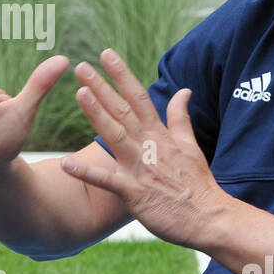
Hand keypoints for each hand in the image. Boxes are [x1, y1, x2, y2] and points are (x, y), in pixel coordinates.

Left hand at [60, 50, 231, 250]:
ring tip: (79, 94)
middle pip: (123, 112)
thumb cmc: (198, 185)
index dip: (122, 75)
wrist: (209, 219)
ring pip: (115, 137)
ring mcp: (141, 169)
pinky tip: (65, 163)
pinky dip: (86, 173)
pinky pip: (106, 181)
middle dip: (102, 88)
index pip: (139, 98)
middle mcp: (149, 147)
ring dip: (97, 115)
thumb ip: (181, 118)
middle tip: (81, 66)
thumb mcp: (191, 146)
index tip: (106, 54)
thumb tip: (184, 90)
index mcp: (160, 135)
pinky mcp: (134, 194)